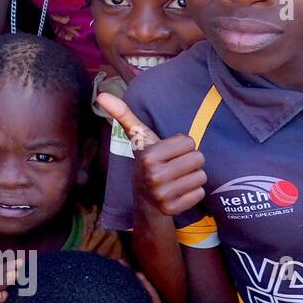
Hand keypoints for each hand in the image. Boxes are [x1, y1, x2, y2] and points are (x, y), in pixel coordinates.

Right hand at [97, 93, 206, 216]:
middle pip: (198, 158)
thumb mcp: (138, 138)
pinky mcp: (172, 209)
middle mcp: (154, 176)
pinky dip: (193, 193)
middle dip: (189, 161)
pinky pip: (200, 193)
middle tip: (174, 166)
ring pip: (201, 176)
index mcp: (147, 156)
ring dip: (192, 177)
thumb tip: (101, 94)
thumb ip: (123, 114)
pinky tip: (179, 192)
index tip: (169, 153)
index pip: (189, 142)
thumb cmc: (148, 162)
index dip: (182, 146)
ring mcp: (162, 195)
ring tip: (177, 179)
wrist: (144, 200)